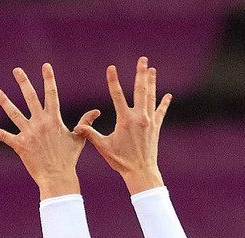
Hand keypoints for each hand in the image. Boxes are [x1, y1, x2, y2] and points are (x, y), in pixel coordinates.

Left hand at [0, 63, 99, 199]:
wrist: (57, 177)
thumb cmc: (68, 159)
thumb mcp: (79, 139)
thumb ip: (85, 123)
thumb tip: (96, 111)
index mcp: (54, 120)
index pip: (51, 94)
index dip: (48, 79)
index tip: (45, 66)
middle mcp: (40, 123)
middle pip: (30, 98)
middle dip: (24, 82)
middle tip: (17, 70)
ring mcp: (28, 133)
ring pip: (14, 113)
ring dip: (4, 101)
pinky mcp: (19, 145)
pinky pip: (3, 135)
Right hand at [74, 57, 171, 193]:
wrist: (141, 171)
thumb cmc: (121, 161)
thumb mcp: (103, 147)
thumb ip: (90, 134)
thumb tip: (77, 126)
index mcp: (125, 120)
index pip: (117, 95)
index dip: (113, 81)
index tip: (111, 68)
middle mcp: (139, 117)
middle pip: (140, 90)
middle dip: (140, 73)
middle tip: (143, 59)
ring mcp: (149, 121)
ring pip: (151, 97)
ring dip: (151, 82)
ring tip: (152, 69)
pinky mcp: (156, 127)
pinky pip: (161, 112)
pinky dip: (164, 103)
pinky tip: (167, 95)